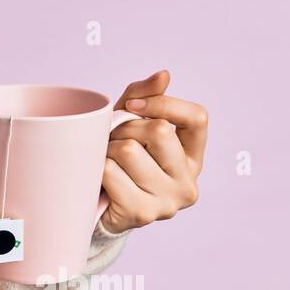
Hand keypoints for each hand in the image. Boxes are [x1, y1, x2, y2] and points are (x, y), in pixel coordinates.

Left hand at [99, 69, 207, 233]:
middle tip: (113, 143)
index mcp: (192, 157)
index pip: (197, 117)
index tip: (133, 105)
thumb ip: (144, 96)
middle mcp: (188, 182)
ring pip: (129, 150)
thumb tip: (164, 75)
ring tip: (106, 162)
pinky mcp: (143, 214)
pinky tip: (100, 180)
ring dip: (107, 150)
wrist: (92, 203)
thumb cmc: (115, 159)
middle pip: (159, 131)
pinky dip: (97, 169)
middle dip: (125, 129)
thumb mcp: (129, 123)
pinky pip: (110, 172)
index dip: (164, 104)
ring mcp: (168, 202)